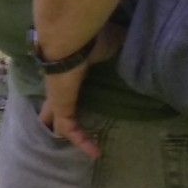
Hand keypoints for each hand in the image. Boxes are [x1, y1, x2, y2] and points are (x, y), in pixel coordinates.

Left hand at [37, 22, 124, 159]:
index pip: (66, 80)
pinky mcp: (60, 105)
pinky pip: (69, 128)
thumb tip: (137, 40)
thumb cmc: (89, 35)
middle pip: (52, 102)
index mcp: (70, 64)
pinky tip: (95, 152)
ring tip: (77, 146)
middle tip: (55, 126)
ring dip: (63, 131)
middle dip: (51, 114)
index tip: (74, 91)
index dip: (68, 86)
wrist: (68, 37)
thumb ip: (119, 43)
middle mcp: (59, 81)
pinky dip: (81, 141)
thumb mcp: (110, 40)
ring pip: (55, 118)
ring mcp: (57, 94)